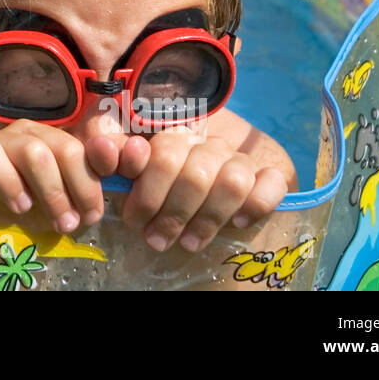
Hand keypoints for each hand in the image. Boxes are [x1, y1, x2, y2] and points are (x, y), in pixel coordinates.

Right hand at [0, 120, 104, 233]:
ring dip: (10, 181)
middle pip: (39, 149)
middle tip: (64, 224)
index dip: (87, 181)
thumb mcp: (68, 192)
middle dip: (57, 191)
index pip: (73, 148)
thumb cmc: (35, 202)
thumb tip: (120, 154)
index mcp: (47, 140)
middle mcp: (16, 136)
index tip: (92, 214)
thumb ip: (93, 172)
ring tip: (22, 209)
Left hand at [117, 126, 288, 251]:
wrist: (215, 200)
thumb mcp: (133, 177)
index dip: (146, 185)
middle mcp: (206, 140)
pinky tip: (237, 223)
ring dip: (207, 219)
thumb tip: (105, 151)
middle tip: (156, 240)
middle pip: (193, 171)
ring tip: (189, 244)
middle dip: (172, 213)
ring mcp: (240, 156)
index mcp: (171, 135)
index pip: (162, 151)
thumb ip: (115, 157)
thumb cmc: (161, 192)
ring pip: (231, 181)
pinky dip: (254, 205)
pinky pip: (270, 183)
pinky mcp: (272, 171)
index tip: (135, 219)